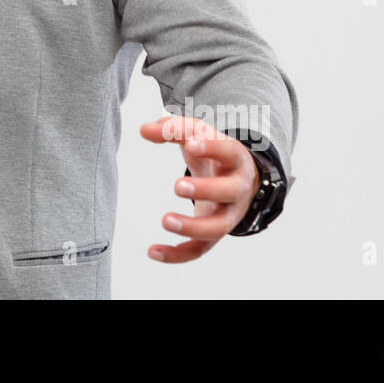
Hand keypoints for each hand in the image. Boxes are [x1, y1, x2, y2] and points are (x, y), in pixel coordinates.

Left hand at [138, 115, 260, 262]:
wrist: (239, 178)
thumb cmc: (213, 152)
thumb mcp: (198, 133)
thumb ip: (172, 128)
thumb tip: (144, 130)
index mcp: (234, 158)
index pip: (228, 151)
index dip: (212, 148)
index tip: (191, 145)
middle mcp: (236, 188)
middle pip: (229, 192)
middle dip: (206, 190)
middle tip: (178, 186)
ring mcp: (228, 215)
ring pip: (218, 227)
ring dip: (193, 227)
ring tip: (165, 220)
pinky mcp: (214, 235)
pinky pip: (199, 249)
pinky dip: (177, 254)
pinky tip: (152, 251)